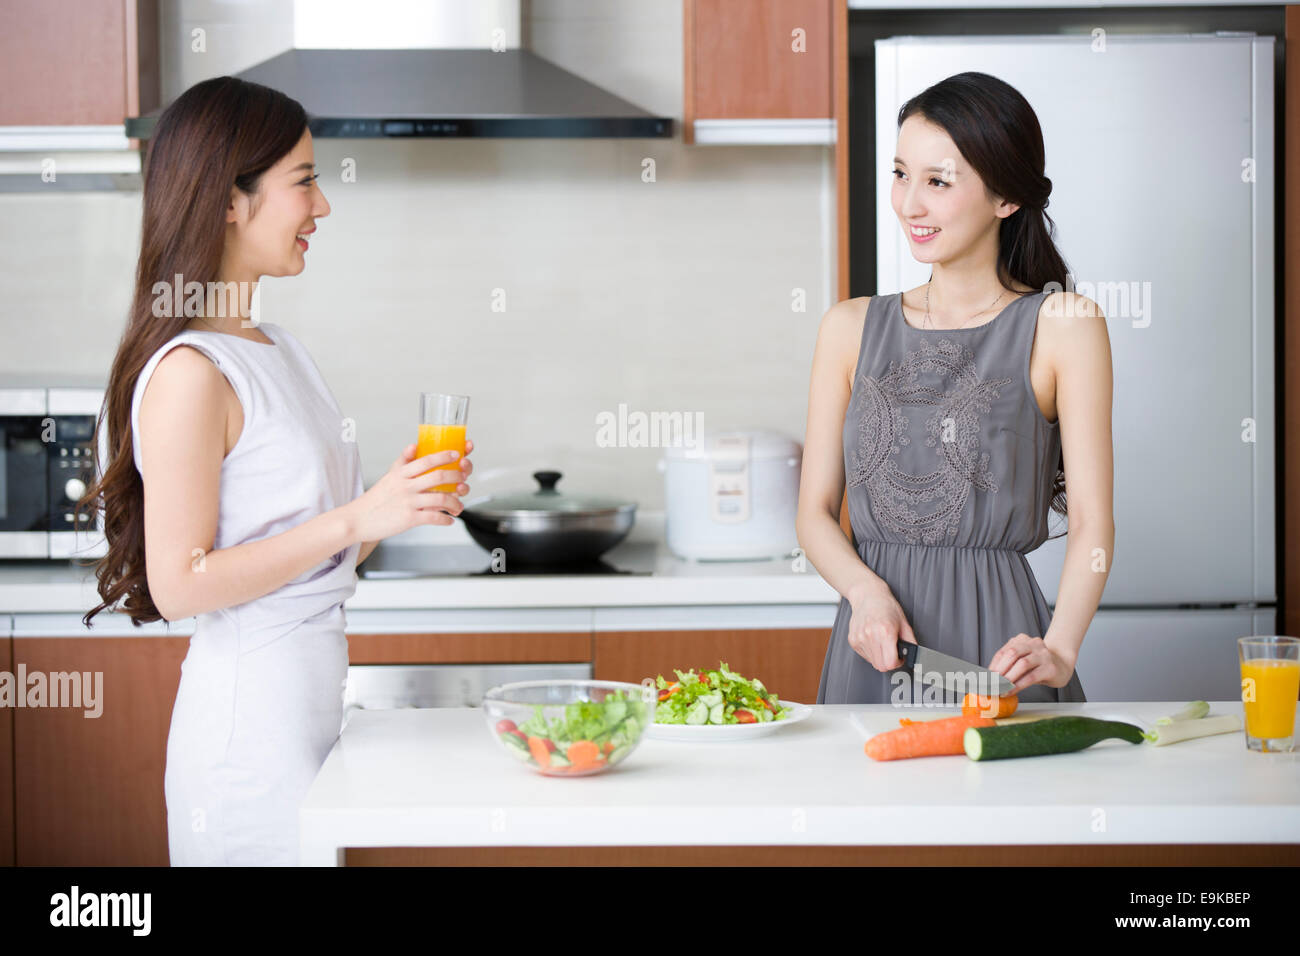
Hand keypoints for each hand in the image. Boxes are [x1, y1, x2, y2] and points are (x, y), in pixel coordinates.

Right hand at [344, 439, 473, 542]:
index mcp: (401, 473)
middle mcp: (405, 485)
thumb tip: (414, 446)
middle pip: (438, 476)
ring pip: (441, 498)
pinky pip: (434, 517)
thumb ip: (403, 462)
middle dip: (456, 477)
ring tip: (458, 507)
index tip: (458, 454)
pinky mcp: (409, 518)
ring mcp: (408, 502)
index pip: (426, 460)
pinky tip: (449, 520)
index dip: (445, 456)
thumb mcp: (389, 477)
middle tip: (463, 480)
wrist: (358, 519)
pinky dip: (446, 520)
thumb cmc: (376, 499)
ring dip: (456, 503)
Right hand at [845, 582, 916, 671]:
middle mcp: (870, 636)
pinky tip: (873, 639)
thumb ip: (910, 642)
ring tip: (882, 642)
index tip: (899, 656)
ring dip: (880, 656)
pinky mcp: (852, 640)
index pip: (890, 663)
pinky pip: (865, 656)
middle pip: (881, 666)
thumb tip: (913, 656)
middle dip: (889, 662)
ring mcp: (859, 638)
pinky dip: (871, 651)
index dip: (898, 662)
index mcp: (885, 632)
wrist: (867, 595)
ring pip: (872, 662)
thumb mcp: (904, 623)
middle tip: (892, 651)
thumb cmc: (886, 606)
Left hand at [988, 633, 1074, 690]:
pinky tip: (1010, 691)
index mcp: (1022, 640)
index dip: (992, 666)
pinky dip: (1018, 685)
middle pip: (1012, 653)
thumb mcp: (1022, 661)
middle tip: (990, 684)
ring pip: (1022, 664)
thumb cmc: (1038, 665)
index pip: (1003, 652)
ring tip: (999, 689)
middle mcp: (1033, 644)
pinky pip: (1031, 676)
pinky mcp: (1051, 667)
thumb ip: (1008, 666)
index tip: (983, 679)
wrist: (1063, 665)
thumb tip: (988, 680)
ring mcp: (1043, 654)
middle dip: (999, 670)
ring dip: (1008, 678)